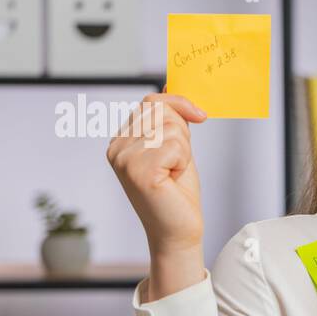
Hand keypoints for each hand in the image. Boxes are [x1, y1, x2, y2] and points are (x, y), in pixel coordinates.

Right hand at [106, 91, 207, 256]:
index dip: (178, 104)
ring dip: (183, 151)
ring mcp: (124, 158)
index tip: (200, 117)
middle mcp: (116, 146)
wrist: (178, 232)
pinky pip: (175, 146)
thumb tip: (171, 83)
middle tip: (177, 162)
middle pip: (160, 110)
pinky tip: (172, 180)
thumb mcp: (175, 147)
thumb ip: (170, 119)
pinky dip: (183, 162)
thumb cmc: (177, 192)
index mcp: (121, 140)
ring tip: (173, 174)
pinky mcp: (139, 170)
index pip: (149, 101)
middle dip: (181, 132)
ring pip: (170, 128)